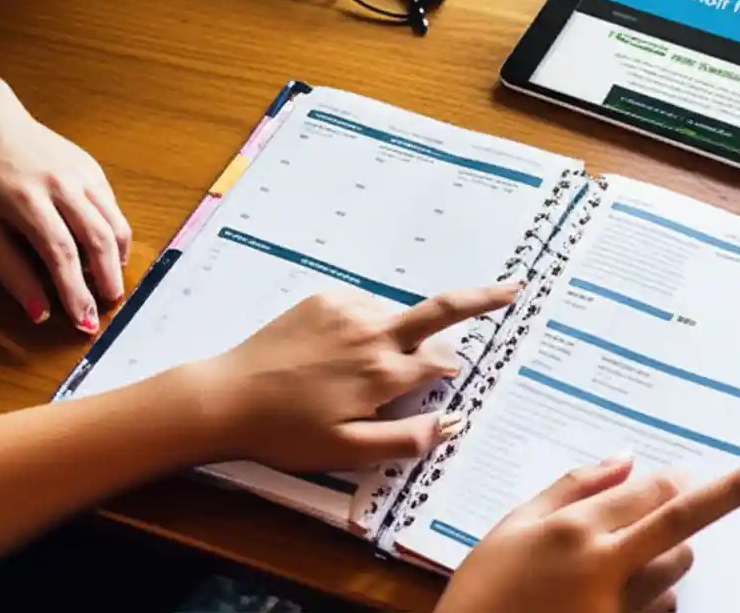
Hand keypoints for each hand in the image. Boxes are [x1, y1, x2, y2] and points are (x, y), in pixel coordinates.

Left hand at [0, 78, 130, 332]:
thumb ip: (9, 270)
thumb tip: (39, 311)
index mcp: (27, 200)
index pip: (62, 254)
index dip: (76, 292)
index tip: (83, 320)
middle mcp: (61, 184)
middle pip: (98, 239)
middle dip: (107, 279)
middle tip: (108, 306)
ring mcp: (82, 172)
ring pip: (115, 224)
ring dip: (118, 260)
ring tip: (110, 282)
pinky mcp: (93, 168)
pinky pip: (113, 209)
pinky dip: (116, 237)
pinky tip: (107, 253)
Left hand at [187, 283, 518, 471]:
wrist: (225, 397)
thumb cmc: (288, 432)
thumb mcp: (350, 450)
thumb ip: (409, 438)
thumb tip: (456, 421)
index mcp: (385, 371)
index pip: (441, 363)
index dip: (448, 374)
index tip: (460, 371)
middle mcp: (374, 331)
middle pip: (441, 310)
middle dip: (482, 298)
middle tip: (514, 288)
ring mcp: (348, 308)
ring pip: (396, 317)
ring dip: (397, 335)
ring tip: (355, 370)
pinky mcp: (325, 297)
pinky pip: (364, 308)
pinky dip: (366, 325)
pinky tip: (337, 353)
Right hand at [434, 457, 739, 612]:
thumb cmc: (482, 592)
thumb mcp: (510, 527)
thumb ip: (570, 489)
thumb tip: (625, 461)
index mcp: (573, 531)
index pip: (654, 491)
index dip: (697, 476)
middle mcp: (605, 567)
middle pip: (682, 523)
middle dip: (729, 496)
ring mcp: (620, 608)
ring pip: (677, 566)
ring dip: (670, 548)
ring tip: (625, 552)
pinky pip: (663, 607)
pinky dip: (653, 592)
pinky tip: (612, 592)